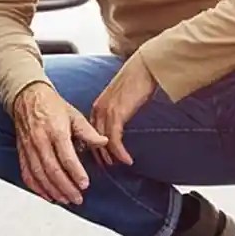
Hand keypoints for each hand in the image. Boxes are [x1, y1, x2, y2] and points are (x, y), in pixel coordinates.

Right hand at [12, 82, 108, 204]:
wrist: (27, 96)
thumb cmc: (52, 106)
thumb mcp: (74, 115)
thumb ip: (88, 131)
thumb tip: (104, 142)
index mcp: (56, 130)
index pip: (66, 157)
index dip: (76, 173)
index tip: (84, 184)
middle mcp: (40, 140)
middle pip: (52, 170)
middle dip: (65, 187)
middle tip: (77, 198)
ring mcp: (29, 147)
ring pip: (39, 174)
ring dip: (52, 190)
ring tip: (65, 200)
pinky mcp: (22, 152)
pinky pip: (27, 173)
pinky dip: (36, 187)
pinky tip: (47, 195)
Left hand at [90, 53, 155, 167]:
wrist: (144, 69)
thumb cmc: (137, 82)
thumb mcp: (122, 99)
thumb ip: (117, 111)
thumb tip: (120, 123)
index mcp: (98, 105)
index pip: (90, 131)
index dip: (93, 145)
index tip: (99, 156)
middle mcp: (98, 109)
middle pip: (92, 138)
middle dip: (98, 154)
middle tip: (106, 166)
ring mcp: (105, 112)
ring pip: (102, 141)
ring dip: (109, 156)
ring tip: (116, 165)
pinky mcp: (116, 114)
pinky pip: (114, 140)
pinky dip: (120, 152)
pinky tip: (126, 160)